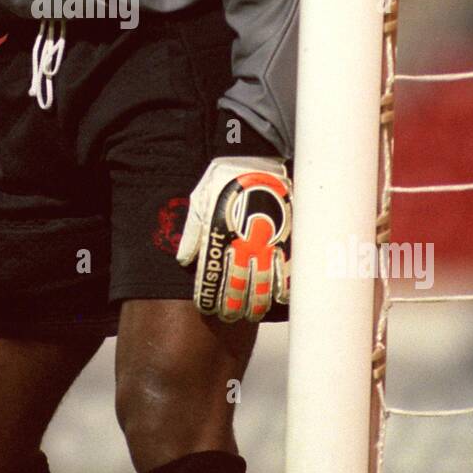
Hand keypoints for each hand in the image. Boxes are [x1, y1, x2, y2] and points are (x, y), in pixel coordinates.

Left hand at [176, 157, 291, 321]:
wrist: (255, 156)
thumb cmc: (223, 179)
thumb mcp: (198, 201)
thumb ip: (192, 233)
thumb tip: (183, 261)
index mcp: (220, 239)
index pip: (213, 280)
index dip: (210, 298)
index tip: (208, 307)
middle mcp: (244, 246)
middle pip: (239, 291)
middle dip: (233, 307)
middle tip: (230, 316)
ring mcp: (268, 244)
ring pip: (263, 287)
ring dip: (257, 304)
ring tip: (252, 312)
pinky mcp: (287, 238)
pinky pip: (289, 271)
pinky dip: (284, 288)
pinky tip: (279, 297)